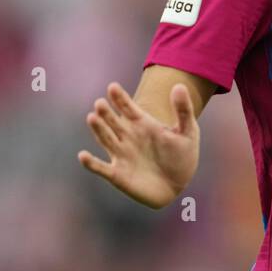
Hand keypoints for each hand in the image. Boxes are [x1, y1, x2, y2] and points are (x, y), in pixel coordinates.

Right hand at [78, 81, 199, 208]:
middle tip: (100, 102)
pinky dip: (92, 163)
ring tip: (92, 117)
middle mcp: (128, 137)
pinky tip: (83, 155)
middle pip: (113, 122)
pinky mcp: (117, 175)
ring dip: (98, 130)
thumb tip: (180, 85)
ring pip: (106, 139)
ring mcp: (121, 155)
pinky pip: (101, 168)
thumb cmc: (182, 156)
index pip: (128, 108)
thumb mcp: (188, 131)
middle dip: (106, 112)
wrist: (178, 185)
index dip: (120, 98)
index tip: (112, 86)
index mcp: (143, 124)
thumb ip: (184, 110)